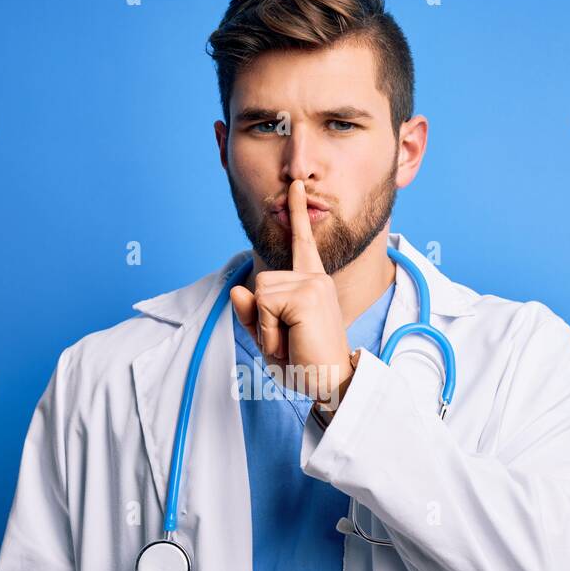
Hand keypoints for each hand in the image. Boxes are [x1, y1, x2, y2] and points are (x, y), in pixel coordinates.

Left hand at [230, 179, 353, 403]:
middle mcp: (316, 278)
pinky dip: (267, 330)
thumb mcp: (270, 338)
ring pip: (260, 293)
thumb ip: (252, 314)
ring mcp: (314, 283)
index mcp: (313, 284)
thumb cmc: (305, 364)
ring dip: (265, 326)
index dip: (297, 214)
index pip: (303, 243)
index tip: (295, 186)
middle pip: (260, 283)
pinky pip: (263, 305)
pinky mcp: (308, 294)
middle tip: (288, 341)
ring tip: (290, 342)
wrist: (331, 384)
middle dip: (262, 318)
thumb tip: (238, 290)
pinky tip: (289, 342)